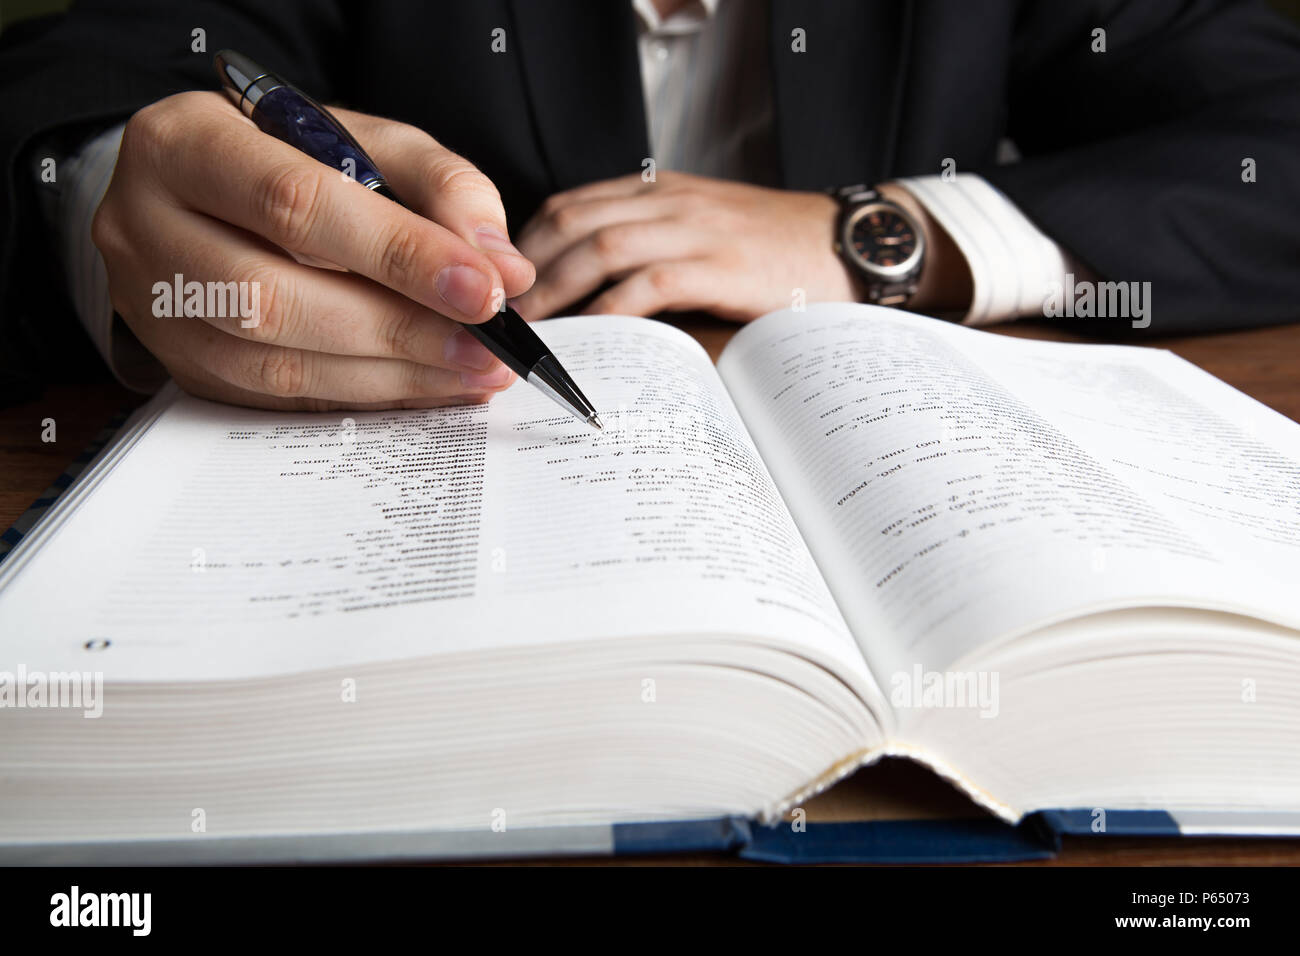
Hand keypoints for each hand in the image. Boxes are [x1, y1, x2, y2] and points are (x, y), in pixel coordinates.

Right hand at [92, 91, 534, 409]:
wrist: (196, 191)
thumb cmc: (289, 159)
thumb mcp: (367, 142)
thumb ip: (440, 188)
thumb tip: (504, 268)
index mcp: (186, 144)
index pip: (295, 204)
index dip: (397, 253)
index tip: (483, 289)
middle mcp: (148, 227)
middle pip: (275, 297)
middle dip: (400, 328)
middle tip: (487, 347)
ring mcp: (155, 307)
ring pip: (275, 363)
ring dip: (391, 376)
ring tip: (473, 372)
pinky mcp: (182, 366)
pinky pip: (280, 401)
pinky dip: (366, 398)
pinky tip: (427, 387)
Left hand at [511, 171, 856, 321]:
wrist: (848, 246)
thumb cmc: (776, 252)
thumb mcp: (707, 231)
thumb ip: (655, 249)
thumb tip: (594, 300)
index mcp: (662, 191)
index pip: (572, 204)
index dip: (527, 245)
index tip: (506, 288)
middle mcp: (671, 201)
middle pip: (571, 221)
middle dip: (526, 270)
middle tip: (502, 317)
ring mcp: (695, 229)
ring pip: (599, 247)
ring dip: (555, 292)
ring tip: (532, 333)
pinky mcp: (720, 266)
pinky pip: (646, 284)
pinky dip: (608, 312)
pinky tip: (590, 340)